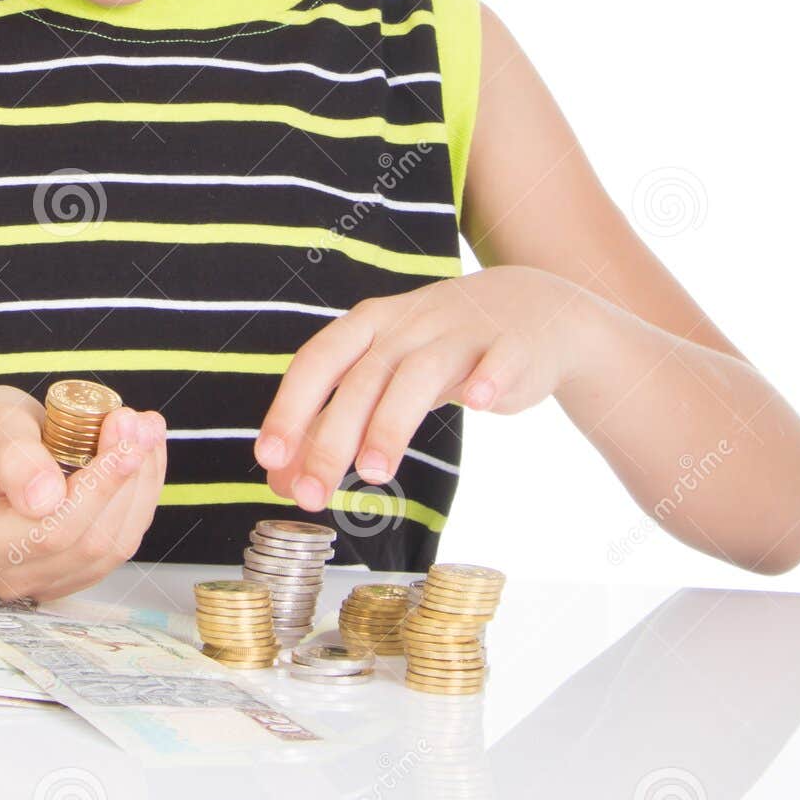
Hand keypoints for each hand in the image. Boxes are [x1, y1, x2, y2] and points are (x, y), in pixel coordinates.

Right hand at [0, 385, 166, 598]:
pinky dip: (140, 494)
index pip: (51, 532)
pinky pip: (120, 538)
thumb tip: (46, 499)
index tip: (126, 443)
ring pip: (115, 544)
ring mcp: (45, 578)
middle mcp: (10, 573)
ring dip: (142, 486)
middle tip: (140, 424)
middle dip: (126, 481)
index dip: (98, 490)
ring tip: (145, 430)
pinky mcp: (76, 569)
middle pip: (90, 542)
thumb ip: (16, 460)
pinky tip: (144, 452)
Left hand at [253, 266, 594, 508]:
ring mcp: (462, 331)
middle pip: (363, 378)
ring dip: (393, 421)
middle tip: (312, 492)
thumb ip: (336, 422)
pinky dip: (488, 377)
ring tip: (374, 472)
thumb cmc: (441, 348)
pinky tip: (476, 404)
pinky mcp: (513, 344)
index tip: (268, 458)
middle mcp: (410, 324)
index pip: (318, 362)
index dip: (290, 408)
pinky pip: (499, 359)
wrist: (532, 307)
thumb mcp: (385, 374)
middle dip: (332, 438)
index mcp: (370, 325)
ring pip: (419, 373)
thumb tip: (283, 481)